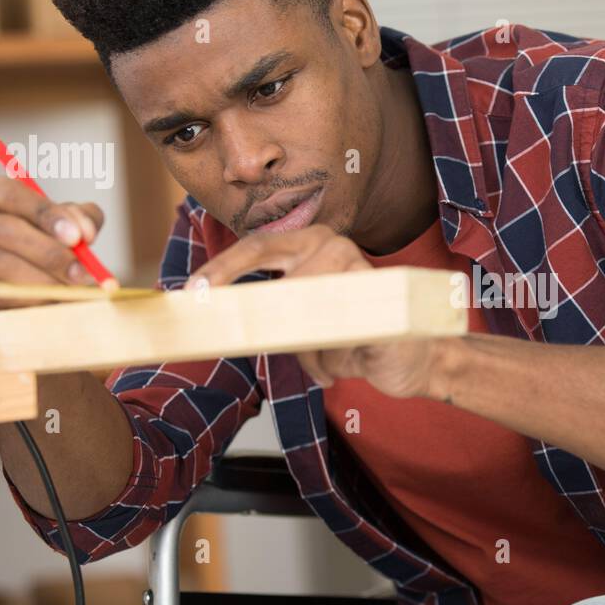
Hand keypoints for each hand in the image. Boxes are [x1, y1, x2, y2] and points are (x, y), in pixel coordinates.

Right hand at [0, 175, 104, 310]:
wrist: (26, 279)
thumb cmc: (48, 239)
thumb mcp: (67, 221)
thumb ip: (82, 218)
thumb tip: (85, 233)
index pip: (10, 195)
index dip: (45, 215)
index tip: (76, 237)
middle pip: (8, 231)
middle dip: (51, 254)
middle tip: (82, 272)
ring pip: (4, 266)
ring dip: (46, 280)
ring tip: (74, 288)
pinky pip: (1, 295)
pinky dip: (33, 300)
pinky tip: (55, 301)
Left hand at [186, 225, 444, 398]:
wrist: (410, 359)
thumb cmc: (352, 338)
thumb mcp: (302, 326)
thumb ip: (271, 315)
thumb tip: (221, 322)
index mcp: (311, 244)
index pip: (257, 247)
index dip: (222, 268)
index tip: (194, 293)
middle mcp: (335, 246)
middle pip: (282, 284)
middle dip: (270, 319)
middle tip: (263, 341)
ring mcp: (361, 269)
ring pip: (306, 317)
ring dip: (312, 352)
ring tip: (329, 360)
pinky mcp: (384, 300)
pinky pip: (338, 337)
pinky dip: (335, 360)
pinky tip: (348, 361)